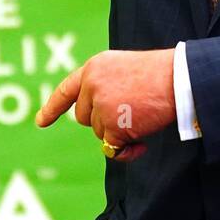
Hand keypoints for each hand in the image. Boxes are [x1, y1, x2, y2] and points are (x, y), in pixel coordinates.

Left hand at [34, 48, 175, 161]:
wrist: (180, 78)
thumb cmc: (160, 75)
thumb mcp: (125, 70)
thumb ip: (105, 87)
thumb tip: (97, 120)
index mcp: (95, 68)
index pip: (67, 89)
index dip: (52, 108)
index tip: (40, 122)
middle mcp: (92, 84)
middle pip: (83, 118)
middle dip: (102, 122)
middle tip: (130, 115)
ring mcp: (100, 105)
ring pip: (98, 133)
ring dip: (118, 133)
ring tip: (142, 119)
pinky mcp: (112, 125)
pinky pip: (112, 149)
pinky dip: (126, 151)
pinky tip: (142, 142)